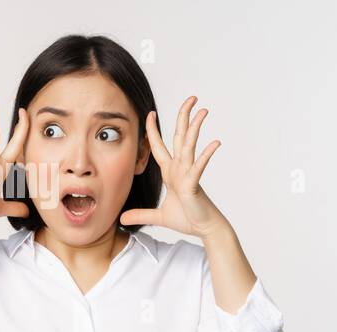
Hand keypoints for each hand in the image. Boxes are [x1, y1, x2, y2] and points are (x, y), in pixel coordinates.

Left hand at [120, 96, 225, 237]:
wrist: (204, 229)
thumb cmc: (187, 219)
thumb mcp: (158, 216)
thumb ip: (140, 214)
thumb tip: (122, 220)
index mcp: (171, 171)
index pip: (159, 145)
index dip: (153, 129)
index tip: (150, 113)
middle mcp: (180, 168)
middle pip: (180, 136)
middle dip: (184, 116)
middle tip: (192, 98)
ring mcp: (188, 173)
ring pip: (189, 145)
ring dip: (195, 127)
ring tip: (203, 111)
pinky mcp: (194, 184)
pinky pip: (199, 166)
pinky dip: (206, 155)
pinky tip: (215, 143)